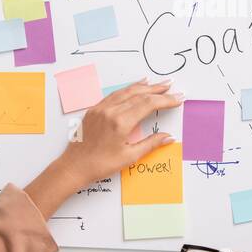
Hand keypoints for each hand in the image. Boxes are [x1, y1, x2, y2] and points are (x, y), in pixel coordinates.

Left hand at [26, 80, 180, 215]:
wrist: (74, 166)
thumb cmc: (100, 165)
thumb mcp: (129, 157)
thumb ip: (151, 144)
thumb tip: (168, 137)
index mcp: (120, 122)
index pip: (148, 104)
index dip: (165, 100)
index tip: (177, 98)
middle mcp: (110, 111)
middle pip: (139, 94)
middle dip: (157, 90)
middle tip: (171, 86)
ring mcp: (100, 108)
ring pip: (126, 91)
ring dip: (143, 86)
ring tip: (156, 84)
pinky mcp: (94, 109)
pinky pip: (114, 95)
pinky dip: (127, 89)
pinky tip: (134, 87)